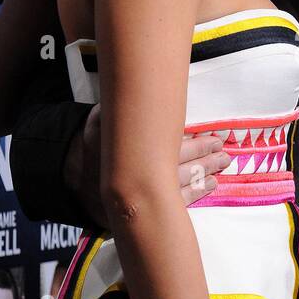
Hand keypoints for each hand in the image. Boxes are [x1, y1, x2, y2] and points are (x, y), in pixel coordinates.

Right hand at [62, 102, 230, 229]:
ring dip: (204, 175)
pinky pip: (174, 204)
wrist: (74, 179)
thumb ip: (114, 109)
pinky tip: (210, 184)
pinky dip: (195, 194)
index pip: (167, 148)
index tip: (213, 138)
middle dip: (204, 159)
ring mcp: (140, 195)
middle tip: (223, 152)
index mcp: (127, 153)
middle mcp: (135, 176)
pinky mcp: (143, 209)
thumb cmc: (92, 145)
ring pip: (180, 186)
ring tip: (221, 166)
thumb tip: (132, 89)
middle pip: (178, 167)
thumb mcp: (98, 121)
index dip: (194, 144)